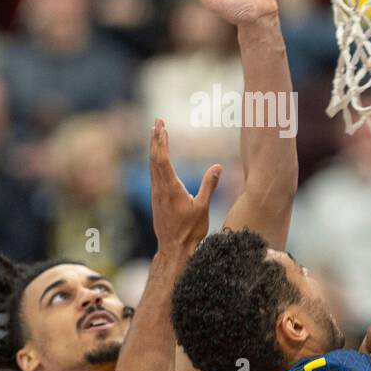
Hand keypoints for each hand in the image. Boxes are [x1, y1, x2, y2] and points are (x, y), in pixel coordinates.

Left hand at [149, 118, 220, 255]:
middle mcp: (160, 189)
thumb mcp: (203, 207)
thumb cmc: (190, 231)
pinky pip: (154, 174)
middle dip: (156, 138)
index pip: (163, 160)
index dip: (162, 142)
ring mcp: (156, 194)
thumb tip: (218, 166)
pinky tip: (157, 157)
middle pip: (155, 158)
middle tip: (158, 121)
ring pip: (152, 165)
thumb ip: (209, 185)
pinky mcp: (156, 199)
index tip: (162, 127)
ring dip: (154, 148)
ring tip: (156, 133)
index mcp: (171, 188)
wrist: (174, 249)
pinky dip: (155, 160)